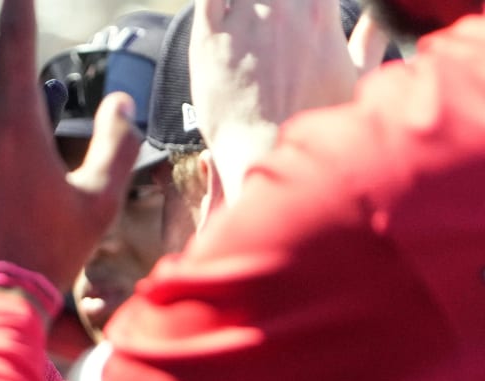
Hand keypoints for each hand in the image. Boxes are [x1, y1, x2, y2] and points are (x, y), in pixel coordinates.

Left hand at [190, 0, 361, 202]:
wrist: (265, 153)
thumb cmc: (315, 123)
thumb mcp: (356, 78)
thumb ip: (370, 40)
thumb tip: (384, 17)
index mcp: (320, 12)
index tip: (301, 13)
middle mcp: (282, 8)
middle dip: (275, 1)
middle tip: (270, 29)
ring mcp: (243, 20)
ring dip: (249, 0)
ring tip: (249, 19)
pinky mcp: (208, 37)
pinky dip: (211, 0)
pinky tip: (217, 8)